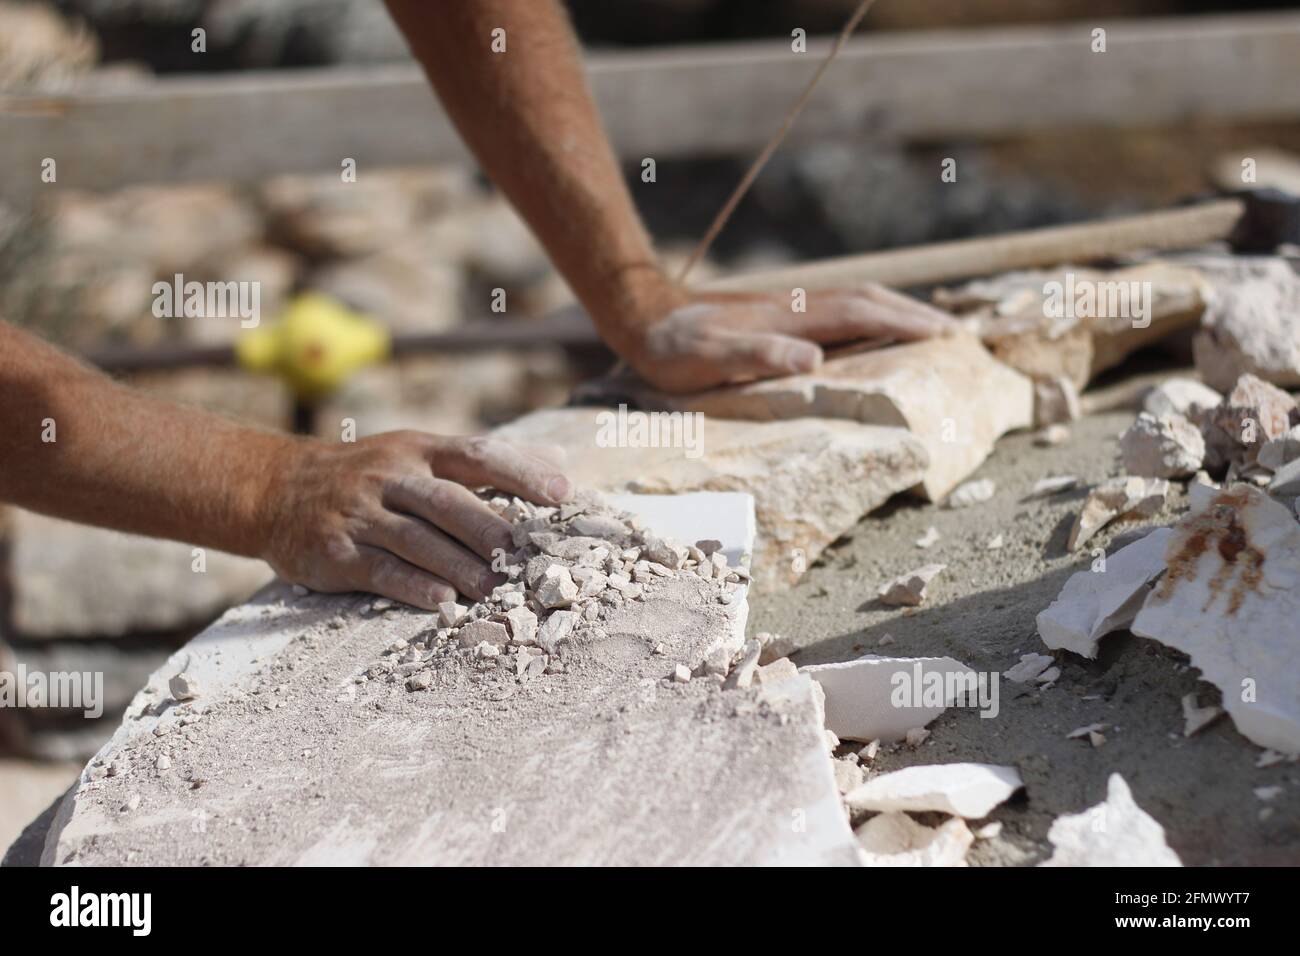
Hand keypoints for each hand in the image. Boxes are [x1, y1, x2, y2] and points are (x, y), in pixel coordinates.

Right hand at [260, 432, 572, 608]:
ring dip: (460, 566)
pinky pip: (381, 570)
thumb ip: (484, 461)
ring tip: (496, 589)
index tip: (562, 494)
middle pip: (447, 501)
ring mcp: (361, 514)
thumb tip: (560, 458)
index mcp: (418, 450)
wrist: (274, 489)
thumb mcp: (418, 452)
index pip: (476, 455)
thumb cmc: (368, 475)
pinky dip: (414, 586)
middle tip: (527, 555)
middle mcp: (390, 477)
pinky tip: (444, 600)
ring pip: (417, 540)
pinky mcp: (337, 552)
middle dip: (490, 528)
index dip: (521, 472)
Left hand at [622, 283, 959, 393]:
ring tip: (931, 331)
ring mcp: (790, 307)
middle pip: (870, 301)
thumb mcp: (708, 360)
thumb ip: (758, 356)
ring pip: (858, 302)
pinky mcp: (781, 314)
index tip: (945, 338)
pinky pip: (840, 312)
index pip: (862, 316)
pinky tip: (873, 332)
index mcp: (791, 316)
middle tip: (957, 336)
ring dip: (897, 312)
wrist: (645, 318)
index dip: (905, 325)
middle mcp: (798, 306)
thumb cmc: (675, 351)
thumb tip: (812, 359)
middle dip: (915, 315)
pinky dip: (871, 316)